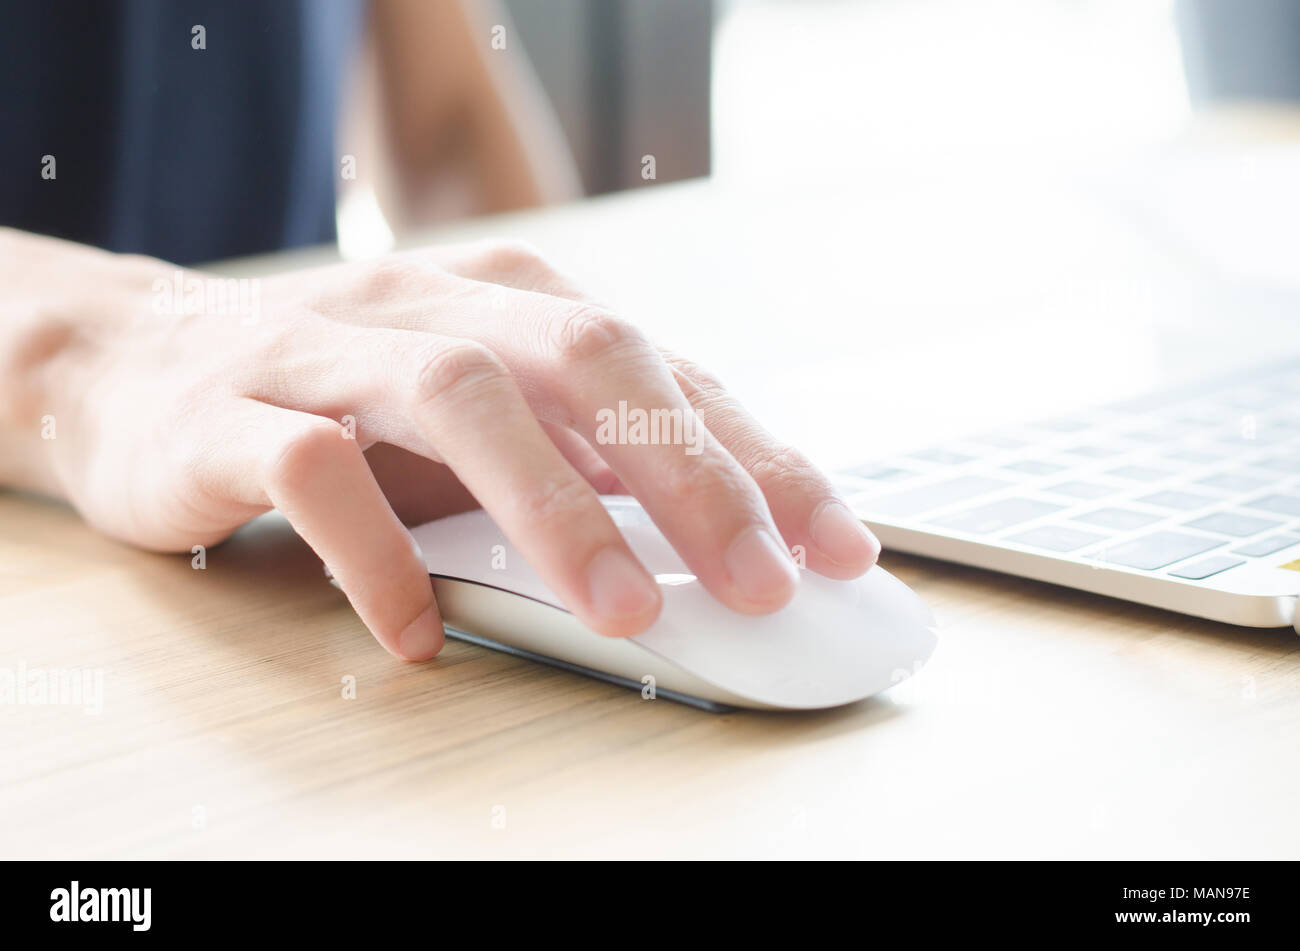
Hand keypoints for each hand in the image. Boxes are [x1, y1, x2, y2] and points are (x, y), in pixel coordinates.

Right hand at [18, 238, 879, 658]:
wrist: (137, 368)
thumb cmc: (344, 404)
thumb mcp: (478, 417)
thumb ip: (575, 454)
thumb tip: (712, 538)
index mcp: (508, 300)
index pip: (662, 371)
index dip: (758, 457)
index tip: (833, 545)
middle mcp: (430, 306)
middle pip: (584, 361)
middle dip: (688, 474)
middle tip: (760, 579)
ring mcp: (327, 349)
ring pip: (460, 401)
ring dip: (554, 509)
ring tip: (622, 610)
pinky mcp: (232, 413)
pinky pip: (314, 471)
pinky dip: (379, 556)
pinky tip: (421, 633)